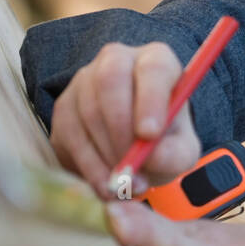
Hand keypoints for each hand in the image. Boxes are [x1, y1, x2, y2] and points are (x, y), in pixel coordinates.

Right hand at [50, 41, 201, 199]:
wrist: (134, 151)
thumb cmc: (164, 142)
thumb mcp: (181, 151)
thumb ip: (176, 153)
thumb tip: (152, 156)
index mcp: (157, 61)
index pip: (154, 67)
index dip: (151, 98)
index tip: (150, 134)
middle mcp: (118, 61)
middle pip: (111, 79)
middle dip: (120, 127)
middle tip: (132, 164)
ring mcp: (85, 81)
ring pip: (88, 110)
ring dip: (107, 152)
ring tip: (127, 183)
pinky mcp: (64, 107)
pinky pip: (70, 134)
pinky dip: (90, 165)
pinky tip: (107, 184)